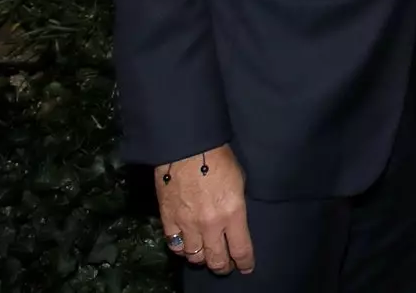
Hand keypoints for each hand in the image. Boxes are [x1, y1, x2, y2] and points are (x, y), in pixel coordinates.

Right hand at [155, 144, 253, 275]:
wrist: (186, 147)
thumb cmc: (218, 158)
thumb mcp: (240, 182)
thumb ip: (237, 207)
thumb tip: (235, 222)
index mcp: (232, 214)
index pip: (240, 250)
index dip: (245, 263)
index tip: (247, 267)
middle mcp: (210, 225)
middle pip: (216, 260)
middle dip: (223, 267)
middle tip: (226, 266)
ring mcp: (187, 225)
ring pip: (194, 257)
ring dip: (202, 258)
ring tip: (206, 255)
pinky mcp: (168, 220)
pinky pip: (175, 246)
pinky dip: (182, 249)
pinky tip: (187, 245)